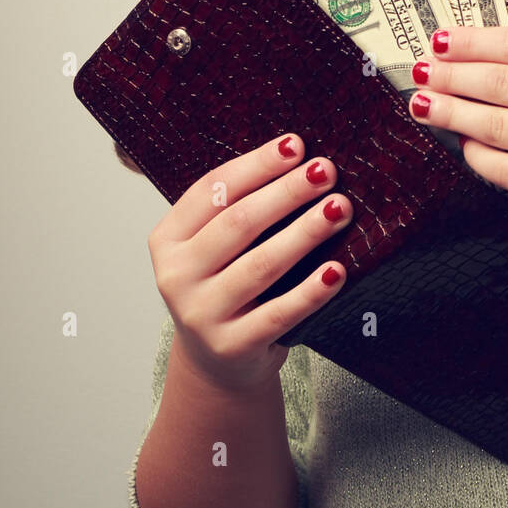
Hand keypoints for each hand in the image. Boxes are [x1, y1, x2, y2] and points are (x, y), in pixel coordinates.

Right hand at [147, 134, 352, 393]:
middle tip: (326, 170)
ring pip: (260, 265)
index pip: (212, 190)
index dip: (256, 165)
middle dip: (287, 193)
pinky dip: (309, 292)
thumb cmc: (226, 285)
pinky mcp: (231, 347)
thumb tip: (300, 159)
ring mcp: (201, 314)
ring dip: (304, 233)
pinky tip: (337, 271)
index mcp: (168, 239)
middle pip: (238, 223)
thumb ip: (239, 207)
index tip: (296, 145)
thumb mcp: (214, 246)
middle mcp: (176, 275)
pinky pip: (278, 314)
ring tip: (339, 209)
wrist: (216, 363)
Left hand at [407, 24, 507, 248]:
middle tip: (420, 70)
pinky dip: (478, 155)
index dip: (475, 41)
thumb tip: (493, 51)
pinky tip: (463, 143)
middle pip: (500, 82)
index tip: (442, 39)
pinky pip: (505, 168)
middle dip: (451, 76)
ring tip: (422, 105)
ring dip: (451, 113)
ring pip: (494, 124)